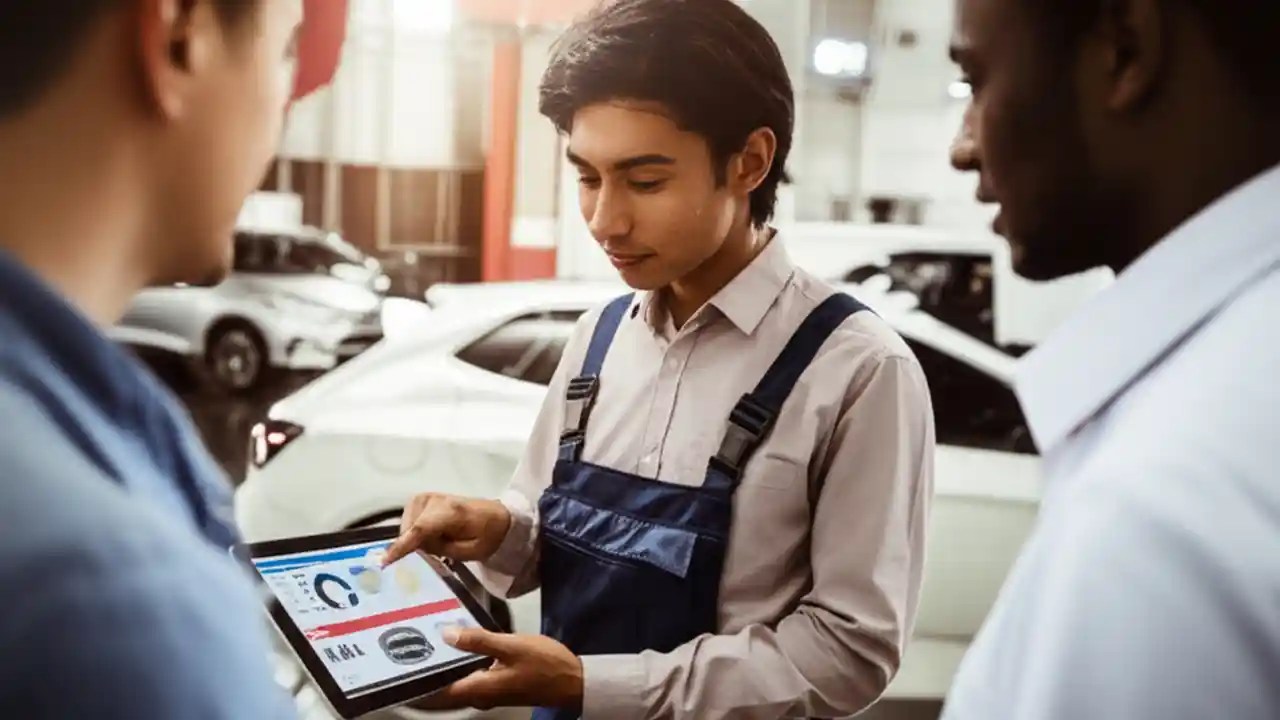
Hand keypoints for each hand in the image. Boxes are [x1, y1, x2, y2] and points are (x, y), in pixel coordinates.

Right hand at [382, 493, 511, 565]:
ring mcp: (427, 496)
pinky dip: (415, 529)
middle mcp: (436, 500)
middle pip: (410, 527)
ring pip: (406, 524)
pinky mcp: (422, 498)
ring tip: (440, 539)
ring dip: (416, 536)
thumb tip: (414, 546)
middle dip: (416, 543)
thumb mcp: (469, 552)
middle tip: (440, 549)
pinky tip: (433, 532)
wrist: (497, 517)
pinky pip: (409, 519)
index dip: (402, 545)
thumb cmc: (486, 537)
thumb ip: (440, 549)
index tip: (385, 561)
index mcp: (452, 513)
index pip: (420, 529)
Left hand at [411, 628, 583, 711]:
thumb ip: (478, 640)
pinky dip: (458, 667)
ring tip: (426, 645)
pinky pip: (469, 678)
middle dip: (425, 674)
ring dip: (441, 670)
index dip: (415, 685)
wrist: (573, 681)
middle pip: (443, 690)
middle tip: (407, 650)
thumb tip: (446, 635)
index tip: (396, 671)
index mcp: (478, 688)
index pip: (436, 694)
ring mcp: (489, 692)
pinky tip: (457, 648)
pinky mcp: (497, 686)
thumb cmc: (544, 664)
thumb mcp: (511, 646)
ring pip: (456, 684)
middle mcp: (479, 695)